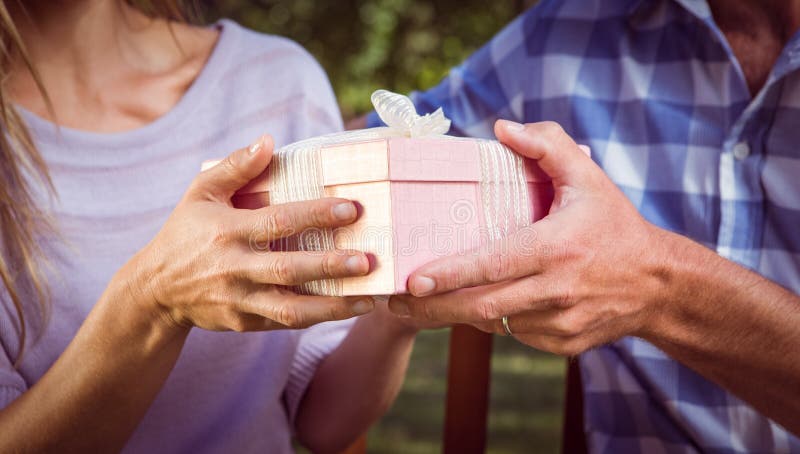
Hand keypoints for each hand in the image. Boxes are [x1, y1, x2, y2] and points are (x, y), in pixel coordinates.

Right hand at [127, 135, 374, 332]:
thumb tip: (269, 141)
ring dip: (332, 307)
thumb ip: (235, 167)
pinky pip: (284, 323)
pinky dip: (316, 318)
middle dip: (330, 266)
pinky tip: (347, 308)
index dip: (315, 215)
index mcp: (227, 231)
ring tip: (369, 300)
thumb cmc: (186, 232)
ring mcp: (239, 300)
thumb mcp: (200, 192)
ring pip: (290, 309)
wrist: (155, 290)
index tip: (351, 209)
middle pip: (288, 269)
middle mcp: (234, 268)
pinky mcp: (244, 323)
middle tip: (367, 261)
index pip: (277, 221)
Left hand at [388, 120, 672, 354]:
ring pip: (494, 322)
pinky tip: (481, 304)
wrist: (658, 286)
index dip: (451, 274)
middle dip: (433, 309)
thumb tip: (502, 127)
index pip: (494, 264)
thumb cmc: (615, 226)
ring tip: (425, 303)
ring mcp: (559, 323)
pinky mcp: (561, 345)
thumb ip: (548, 145)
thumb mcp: (589, 177)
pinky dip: (493, 320)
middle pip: (482, 307)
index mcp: (558, 248)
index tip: (413, 281)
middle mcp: (557, 291)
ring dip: (460, 312)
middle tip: (394, 304)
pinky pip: (514, 333)